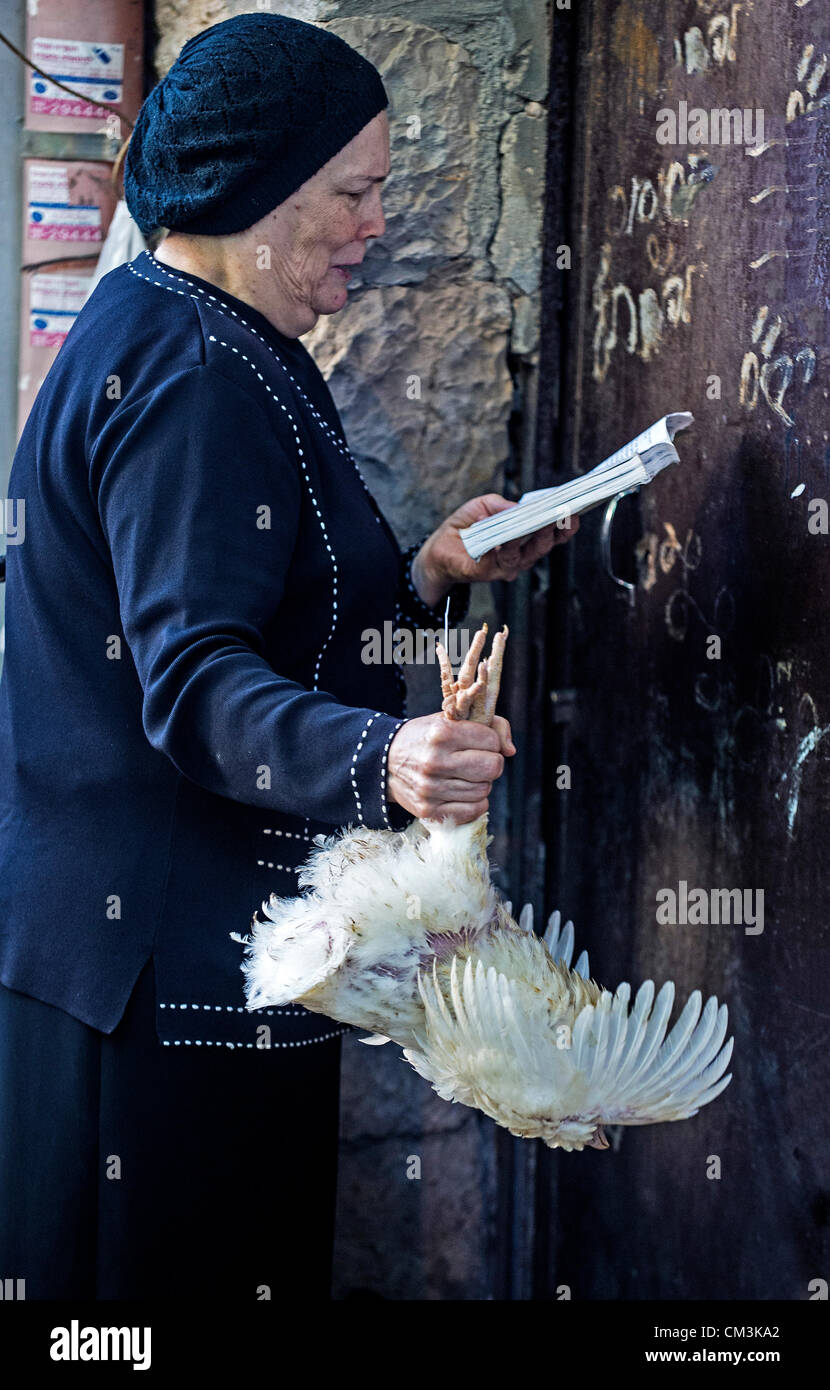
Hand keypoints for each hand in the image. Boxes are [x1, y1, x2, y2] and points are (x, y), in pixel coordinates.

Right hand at [387, 713, 515, 823]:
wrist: (384, 763)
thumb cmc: (424, 738)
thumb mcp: (450, 720)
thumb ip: (489, 725)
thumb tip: (511, 750)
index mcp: (441, 733)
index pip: (491, 741)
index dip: (491, 741)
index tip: (480, 742)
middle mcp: (435, 761)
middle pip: (492, 768)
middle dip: (491, 763)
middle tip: (478, 761)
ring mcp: (430, 788)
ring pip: (484, 790)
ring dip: (481, 783)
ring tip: (464, 775)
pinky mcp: (428, 810)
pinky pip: (473, 811)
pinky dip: (475, 803)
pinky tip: (463, 792)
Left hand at [412, 494, 579, 602]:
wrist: (437, 551)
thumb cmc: (465, 527)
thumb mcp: (482, 506)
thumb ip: (500, 504)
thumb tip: (517, 507)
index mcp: (525, 540)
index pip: (551, 535)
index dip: (565, 525)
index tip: (576, 510)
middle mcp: (520, 557)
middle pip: (543, 546)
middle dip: (554, 530)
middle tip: (563, 513)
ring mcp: (504, 568)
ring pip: (525, 555)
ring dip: (533, 538)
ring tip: (539, 521)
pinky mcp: (485, 573)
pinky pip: (498, 561)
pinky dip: (503, 547)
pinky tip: (505, 536)